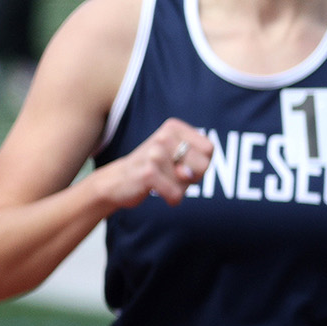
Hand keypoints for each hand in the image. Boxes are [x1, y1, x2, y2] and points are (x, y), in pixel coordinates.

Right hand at [90, 118, 215, 209]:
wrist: (117, 180)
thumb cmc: (157, 168)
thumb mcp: (181, 158)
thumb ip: (196, 163)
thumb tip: (185, 172)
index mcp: (174, 127)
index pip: (209, 149)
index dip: (202, 162)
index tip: (184, 164)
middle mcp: (164, 136)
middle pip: (202, 165)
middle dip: (193, 177)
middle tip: (172, 174)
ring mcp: (155, 154)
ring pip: (188, 181)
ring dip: (179, 187)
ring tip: (162, 180)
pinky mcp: (148, 173)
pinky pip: (176, 193)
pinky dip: (172, 198)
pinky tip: (159, 191)